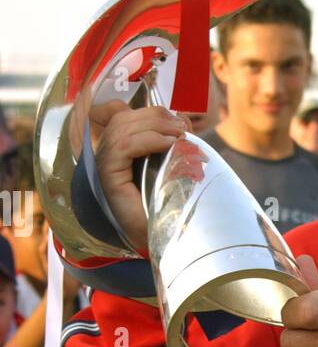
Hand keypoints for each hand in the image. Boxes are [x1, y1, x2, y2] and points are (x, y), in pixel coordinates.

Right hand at [89, 101, 186, 252]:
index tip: (178, 118)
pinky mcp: (108, 178)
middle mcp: (106, 154)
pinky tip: (168, 145)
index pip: (117, 112)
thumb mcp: (172, 164)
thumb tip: (183, 120)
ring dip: (155, 126)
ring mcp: (104, 166)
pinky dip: (147, 140)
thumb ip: (171, 142)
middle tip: (183, 126)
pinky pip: (122, 147)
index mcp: (119, 148)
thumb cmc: (168, 203)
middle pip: (122, 117)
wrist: (164, 237)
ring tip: (179, 135)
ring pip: (122, 128)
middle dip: (156, 115)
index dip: (147, 109)